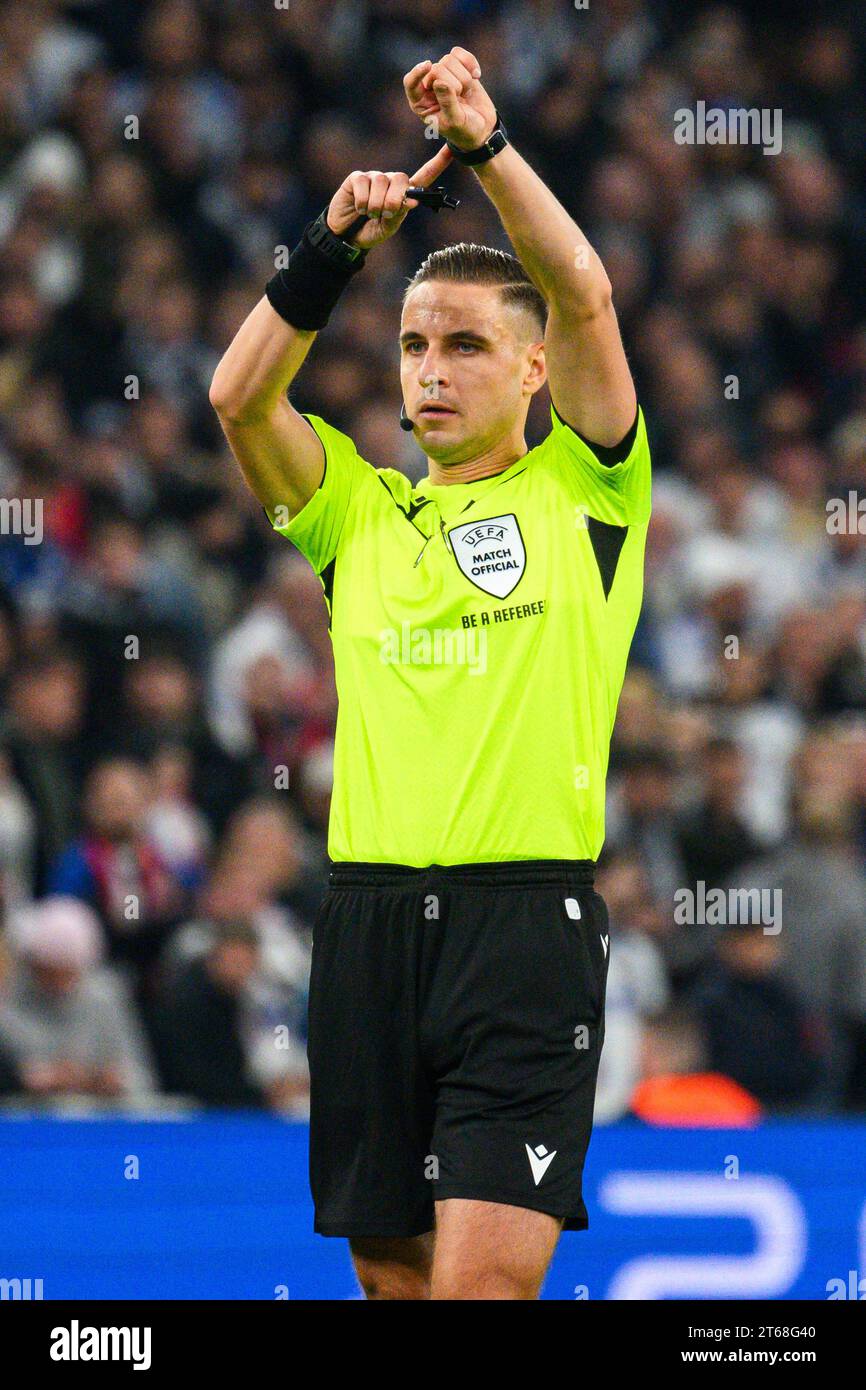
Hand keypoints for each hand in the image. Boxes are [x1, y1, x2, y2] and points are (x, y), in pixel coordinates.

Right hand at [326, 145, 452, 249]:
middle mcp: (390, 181)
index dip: (438, 164)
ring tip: (368, 214)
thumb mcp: (389, 227)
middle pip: (401, 180)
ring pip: (382, 183)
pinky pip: (365, 185)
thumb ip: (400, 213)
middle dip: (393, 202)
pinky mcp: (357, 178)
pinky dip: (362, 202)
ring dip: (375, 206)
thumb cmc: (370, 231)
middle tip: (383, 215)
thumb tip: (412, 200)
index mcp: (403, 193)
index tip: (452, 150)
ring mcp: (374, 177)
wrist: (346, 237)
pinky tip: (358, 208)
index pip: (424, 176)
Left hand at [403, 47, 497, 152]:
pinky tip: (476, 75)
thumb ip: (447, 102)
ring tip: (466, 93)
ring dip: (464, 77)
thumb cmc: (465, 130)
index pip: (410, 82)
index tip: (428, 65)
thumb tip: (439, 81)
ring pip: (449, 60)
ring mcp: (443, 75)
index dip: (417, 72)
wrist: (482, 128)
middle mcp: (429, 87)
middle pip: (436, 69)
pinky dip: (470, 62)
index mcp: (421, 103)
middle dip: (454, 83)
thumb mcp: (455, 121)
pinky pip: (459, 53)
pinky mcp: (457, 67)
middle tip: (461, 98)